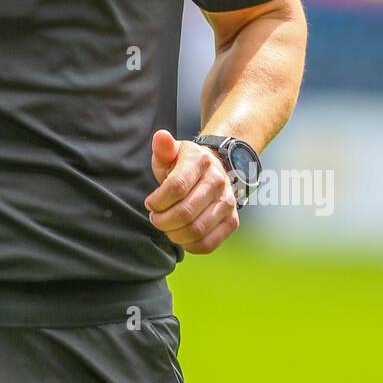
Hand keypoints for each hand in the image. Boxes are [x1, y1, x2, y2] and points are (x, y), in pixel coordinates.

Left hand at [144, 128, 238, 254]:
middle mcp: (217, 181)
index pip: (176, 187)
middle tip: (155, 218)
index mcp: (200, 161)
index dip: (157, 201)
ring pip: (196, 230)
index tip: (150, 203)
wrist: (215, 170)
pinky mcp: (232, 221)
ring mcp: (228, 202)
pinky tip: (181, 236)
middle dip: (162, 220)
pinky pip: (209, 243)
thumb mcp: (172, 152)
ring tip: (166, 226)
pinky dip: (190, 245)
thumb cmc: (184, 164)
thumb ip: (163, 148)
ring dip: (174, 234)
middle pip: (184, 212)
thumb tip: (161, 137)